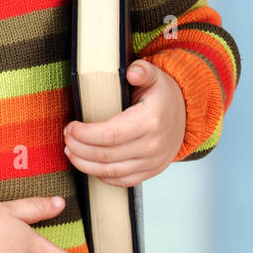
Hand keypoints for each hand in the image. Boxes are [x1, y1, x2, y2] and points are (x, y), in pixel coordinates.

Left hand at [63, 58, 185, 186]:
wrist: (186, 115)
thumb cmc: (163, 95)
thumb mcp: (155, 76)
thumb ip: (142, 71)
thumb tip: (132, 72)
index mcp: (150, 121)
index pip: (109, 134)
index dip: (84, 134)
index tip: (70, 127)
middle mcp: (153, 145)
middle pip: (105, 155)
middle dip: (79, 148)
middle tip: (66, 138)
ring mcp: (153, 161)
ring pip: (111, 172)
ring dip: (85, 165)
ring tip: (71, 152)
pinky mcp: (152, 171)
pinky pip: (123, 181)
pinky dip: (103, 177)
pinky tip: (89, 166)